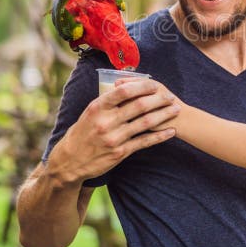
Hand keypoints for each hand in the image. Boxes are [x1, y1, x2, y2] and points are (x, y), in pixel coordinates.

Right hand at [46, 78, 179, 185]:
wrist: (69, 162)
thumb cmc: (82, 133)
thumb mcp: (89, 113)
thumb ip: (107, 101)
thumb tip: (126, 85)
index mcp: (97, 107)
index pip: (124, 91)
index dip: (142, 86)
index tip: (155, 84)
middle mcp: (106, 122)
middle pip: (139, 106)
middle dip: (158, 99)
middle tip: (170, 96)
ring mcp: (114, 138)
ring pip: (145, 123)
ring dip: (164, 115)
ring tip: (176, 109)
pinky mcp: (120, 152)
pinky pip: (144, 142)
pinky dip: (160, 136)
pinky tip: (171, 131)